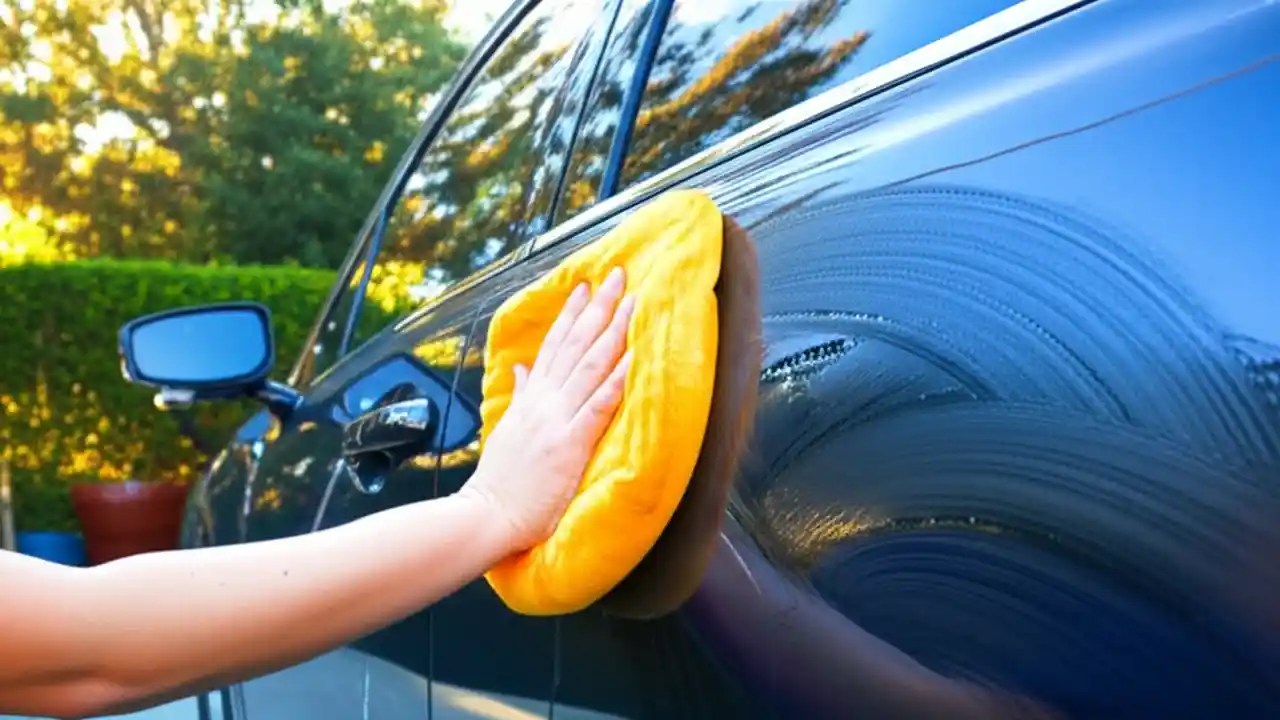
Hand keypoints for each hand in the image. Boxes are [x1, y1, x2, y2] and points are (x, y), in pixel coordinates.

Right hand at [463, 266, 634, 553]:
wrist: (486, 515)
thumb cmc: (499, 481)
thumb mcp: (506, 429)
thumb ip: (517, 395)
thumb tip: (519, 369)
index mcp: (530, 398)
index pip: (554, 345)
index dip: (571, 314)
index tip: (586, 286)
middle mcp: (543, 401)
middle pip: (575, 344)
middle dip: (599, 307)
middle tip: (618, 275)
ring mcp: (556, 420)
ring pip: (589, 365)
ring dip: (613, 331)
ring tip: (632, 302)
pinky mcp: (569, 444)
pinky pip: (597, 406)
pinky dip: (615, 381)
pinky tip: (632, 359)